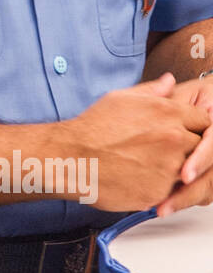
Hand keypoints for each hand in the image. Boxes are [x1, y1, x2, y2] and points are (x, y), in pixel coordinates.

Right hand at [63, 73, 210, 212]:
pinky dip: (158, 186)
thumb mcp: (120, 98)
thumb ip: (152, 91)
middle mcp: (174, 140)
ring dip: (174, 169)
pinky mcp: (159, 192)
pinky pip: (169, 191)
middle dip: (187, 149)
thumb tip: (169, 81)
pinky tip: (137, 178)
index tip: (182, 132)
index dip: (193, 127)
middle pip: (200, 146)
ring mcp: (169, 168)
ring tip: (146, 165)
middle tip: (161, 151)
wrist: (72, 158)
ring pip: (187, 171)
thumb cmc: (92, 127)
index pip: (204, 121)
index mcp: (168, 113)